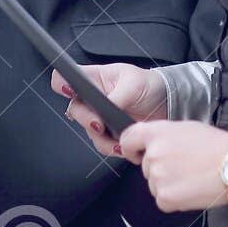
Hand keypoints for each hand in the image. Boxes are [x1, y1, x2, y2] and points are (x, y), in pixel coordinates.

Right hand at [51, 62, 167, 154]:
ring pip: (88, 132)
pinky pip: (102, 144)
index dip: (61, 84)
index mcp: (92, 79)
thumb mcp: (133, 83)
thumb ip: (117, 95)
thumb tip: (106, 107)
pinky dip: (112, 148)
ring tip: (119, 143)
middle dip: (86, 119)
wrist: (166, 104)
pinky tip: (124, 147)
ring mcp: (99, 117)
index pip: (63, 78)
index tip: (69, 92)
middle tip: (99, 125)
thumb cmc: (147, 84)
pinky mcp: (109, 133)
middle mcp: (91, 98)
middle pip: (74, 109)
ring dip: (102, 139)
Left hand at [117, 120, 227, 211]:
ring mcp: (157, 178)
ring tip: (192, 177)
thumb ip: (163, 136)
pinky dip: (175, 198)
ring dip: (169, 184)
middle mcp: (152, 155)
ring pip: (155, 184)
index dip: (131, 148)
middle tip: (184, 166)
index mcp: (156, 133)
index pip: (128, 139)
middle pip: (146, 166)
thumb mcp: (185, 128)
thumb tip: (151, 145)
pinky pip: (163, 200)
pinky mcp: (165, 198)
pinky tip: (192, 189)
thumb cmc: (217, 145)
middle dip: (160, 168)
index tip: (136, 154)